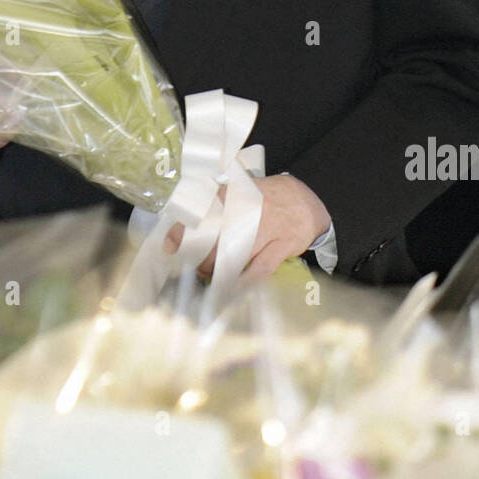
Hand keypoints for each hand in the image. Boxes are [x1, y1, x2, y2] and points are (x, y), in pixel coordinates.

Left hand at [168, 173, 330, 281]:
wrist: (309, 201)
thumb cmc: (271, 197)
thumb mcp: (246, 190)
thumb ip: (221, 199)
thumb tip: (189, 213)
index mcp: (238, 195)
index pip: (204, 210)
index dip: (185, 228)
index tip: (169, 243)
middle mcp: (251, 210)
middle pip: (217, 237)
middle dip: (200, 255)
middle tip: (191, 265)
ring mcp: (268, 228)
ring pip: (236, 254)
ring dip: (218, 269)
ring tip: (208, 275)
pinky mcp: (283, 245)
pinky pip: (261, 267)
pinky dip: (246, 280)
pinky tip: (234, 288)